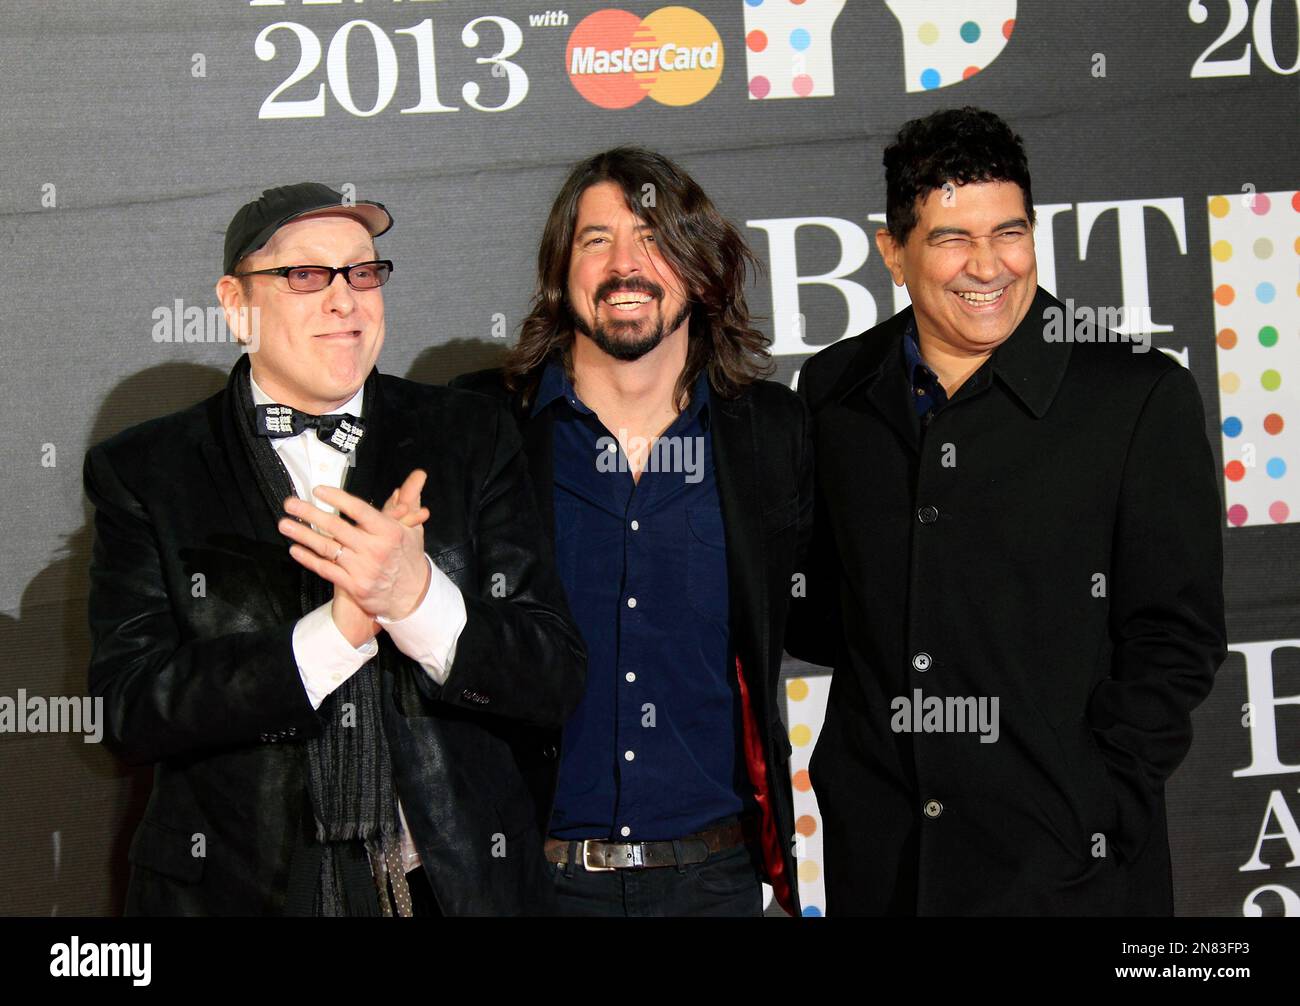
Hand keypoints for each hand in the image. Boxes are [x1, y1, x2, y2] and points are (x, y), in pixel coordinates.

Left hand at [280, 470, 431, 621]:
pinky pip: (326, 569)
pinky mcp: (354, 586)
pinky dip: (309, 559)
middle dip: (309, 513)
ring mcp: (362, 569)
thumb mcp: (413, 527)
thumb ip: (409, 499)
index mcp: (389, 531)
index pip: (358, 510)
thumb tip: (417, 475)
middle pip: (336, 527)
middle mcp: (375, 549)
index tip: (318, 490)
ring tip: (284, 524)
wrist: (412, 595)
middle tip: (290, 503)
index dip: (337, 498)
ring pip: (327, 548)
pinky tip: (295, 549)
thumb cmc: (408, 556)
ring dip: (302, 535)